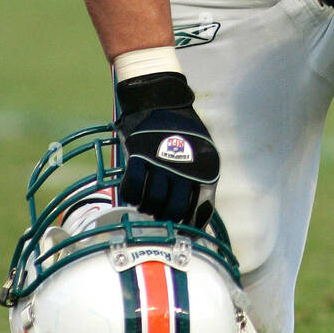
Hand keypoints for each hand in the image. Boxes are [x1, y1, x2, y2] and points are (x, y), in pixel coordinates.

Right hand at [115, 71, 218, 227]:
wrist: (161, 101)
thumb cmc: (183, 131)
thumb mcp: (203, 153)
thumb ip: (202, 180)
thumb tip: (200, 215)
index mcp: (203, 170)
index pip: (199, 210)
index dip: (189, 226)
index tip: (181, 231)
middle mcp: (184, 170)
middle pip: (173, 210)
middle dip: (166, 219)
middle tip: (159, 217)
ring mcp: (161, 164)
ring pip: (152, 203)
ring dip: (147, 209)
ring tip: (145, 205)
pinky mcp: (140, 157)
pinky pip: (132, 188)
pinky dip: (130, 196)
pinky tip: (131, 195)